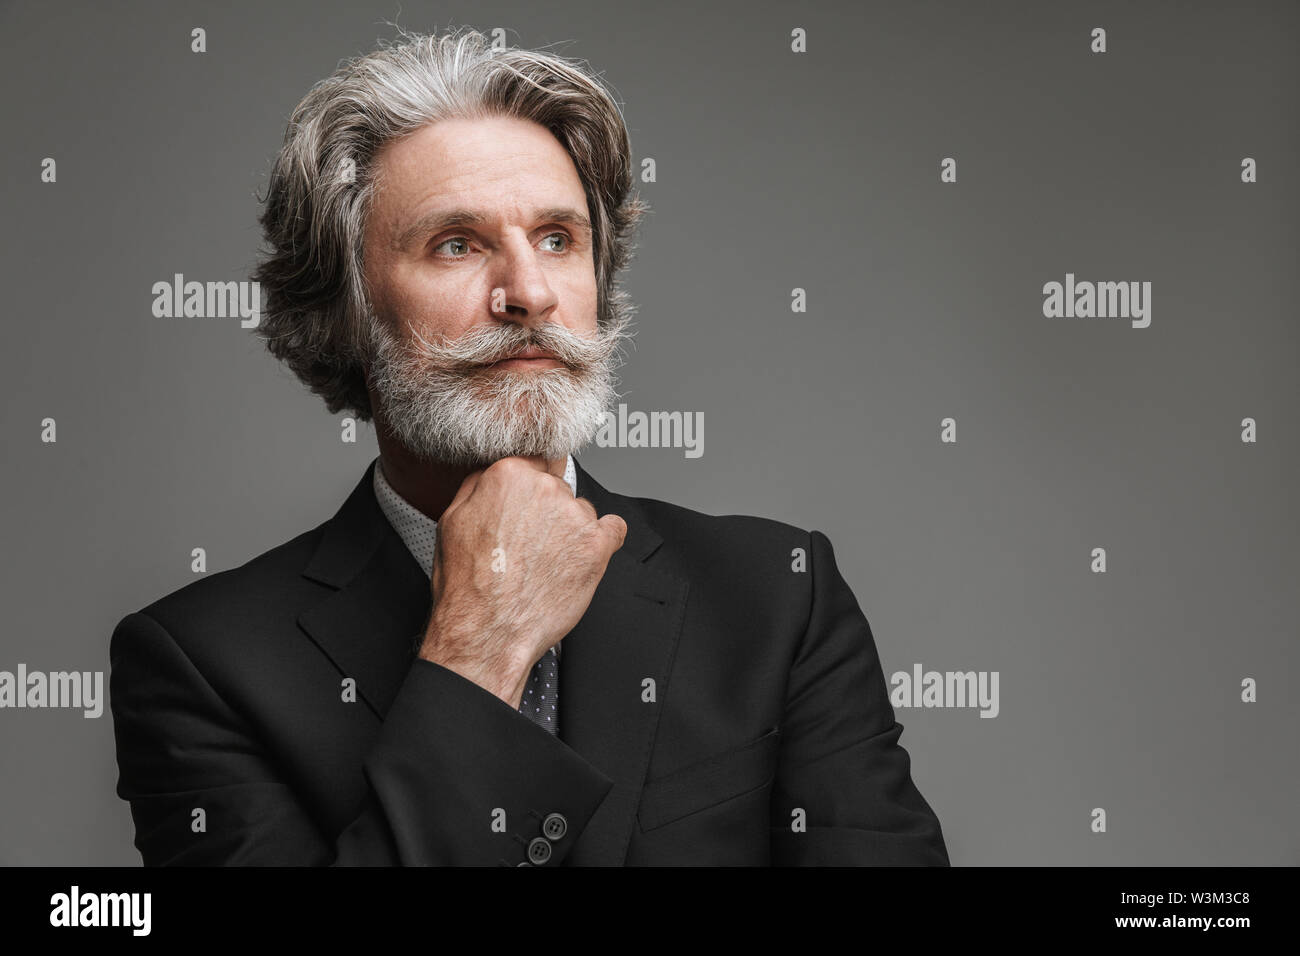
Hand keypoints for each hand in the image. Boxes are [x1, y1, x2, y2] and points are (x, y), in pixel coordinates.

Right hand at [417, 456, 626, 708]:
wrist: (488, 633)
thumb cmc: (468, 587)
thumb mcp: (451, 522)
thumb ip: (478, 485)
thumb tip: (493, 471)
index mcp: (509, 475)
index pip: (537, 460)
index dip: (533, 484)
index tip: (532, 501)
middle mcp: (546, 489)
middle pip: (559, 487)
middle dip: (547, 511)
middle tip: (530, 544)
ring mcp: (575, 516)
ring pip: (582, 510)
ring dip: (571, 530)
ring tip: (547, 563)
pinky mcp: (598, 545)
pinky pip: (614, 529)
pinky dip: (604, 541)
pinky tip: (584, 558)